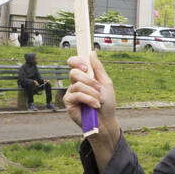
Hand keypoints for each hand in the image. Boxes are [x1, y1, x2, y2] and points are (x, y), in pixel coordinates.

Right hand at [65, 51, 120, 165]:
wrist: (106, 121)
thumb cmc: (107, 103)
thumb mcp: (106, 83)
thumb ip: (98, 68)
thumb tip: (92, 52)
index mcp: (84, 77)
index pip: (74, 63)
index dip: (76, 61)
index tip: (86, 66)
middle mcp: (75, 83)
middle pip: (74, 72)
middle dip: (89, 81)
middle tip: (99, 89)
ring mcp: (70, 93)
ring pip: (78, 84)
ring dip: (92, 93)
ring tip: (99, 101)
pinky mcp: (68, 103)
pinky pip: (76, 94)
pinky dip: (89, 99)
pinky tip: (95, 105)